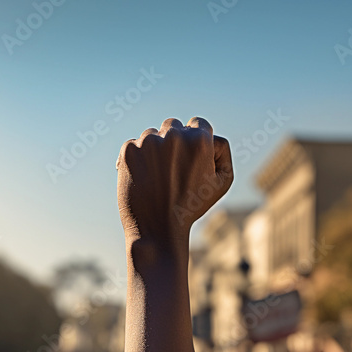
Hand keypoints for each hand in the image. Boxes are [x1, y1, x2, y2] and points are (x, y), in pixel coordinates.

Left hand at [117, 117, 232, 245]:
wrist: (157, 228)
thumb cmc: (192, 206)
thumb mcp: (223, 182)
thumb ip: (222, 152)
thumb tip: (210, 137)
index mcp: (199, 140)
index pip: (198, 123)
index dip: (196, 140)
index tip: (190, 157)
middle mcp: (173, 135)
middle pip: (174, 127)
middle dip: (175, 143)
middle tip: (173, 170)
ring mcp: (148, 141)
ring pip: (152, 135)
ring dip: (155, 150)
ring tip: (157, 177)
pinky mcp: (128, 151)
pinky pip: (134, 145)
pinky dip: (137, 158)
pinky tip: (143, 178)